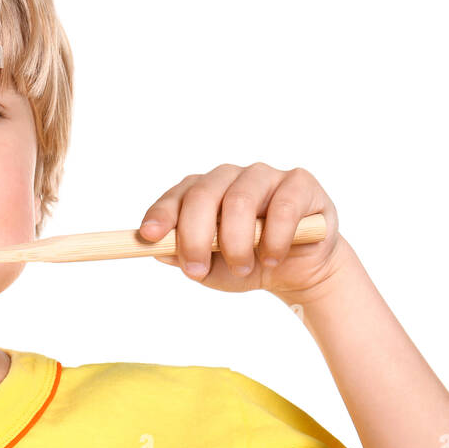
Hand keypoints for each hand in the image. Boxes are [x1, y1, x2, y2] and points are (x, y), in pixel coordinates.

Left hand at [138, 162, 345, 298]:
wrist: (298, 270)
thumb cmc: (249, 264)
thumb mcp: (212, 269)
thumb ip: (185, 259)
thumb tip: (158, 251)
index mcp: (203, 193)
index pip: (177, 196)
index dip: (161, 214)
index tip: (149, 237)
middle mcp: (230, 178)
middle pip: (203, 194)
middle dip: (195, 236)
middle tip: (196, 270)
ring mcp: (264, 176)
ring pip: (240, 200)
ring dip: (236, 243)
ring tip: (243, 269)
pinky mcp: (299, 183)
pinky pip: (282, 207)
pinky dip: (274, 239)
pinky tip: (273, 259)